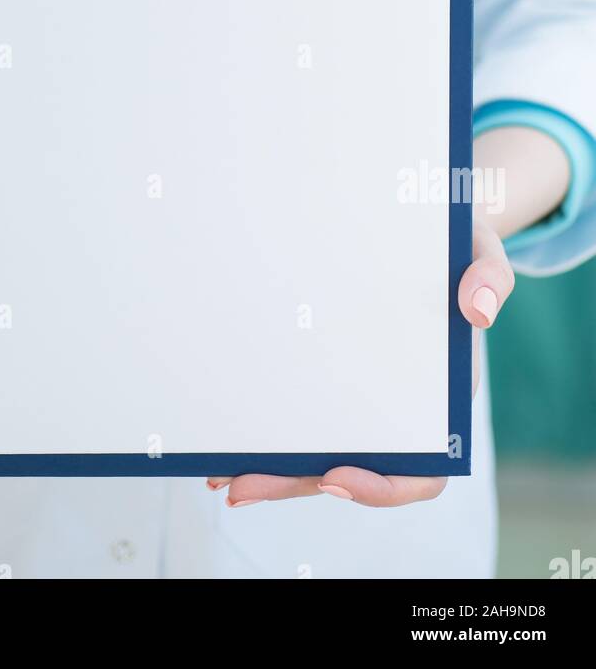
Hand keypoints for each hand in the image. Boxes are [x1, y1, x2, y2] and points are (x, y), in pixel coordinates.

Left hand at [208, 218, 513, 508]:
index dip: (381, 487)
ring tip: (221, 474)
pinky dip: (263, 431)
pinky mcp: (324, 372)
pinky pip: (295, 413)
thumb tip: (479, 309)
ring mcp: (357, 397)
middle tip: (241, 484)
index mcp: (440, 402)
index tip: (336, 475)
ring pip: (314, 454)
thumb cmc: (453, 243)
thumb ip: (489, 275)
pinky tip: (223, 433)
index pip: (422, 472)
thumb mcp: (479, 247)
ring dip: (270, 470)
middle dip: (295, 483)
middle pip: (348, 471)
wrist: (420, 223)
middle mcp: (395, 411)